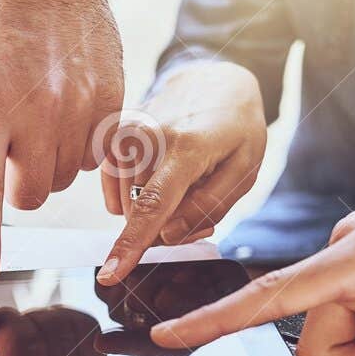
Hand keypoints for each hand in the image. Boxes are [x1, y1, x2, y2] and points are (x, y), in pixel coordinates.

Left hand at [0, 0, 122, 280]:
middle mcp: (37, 109)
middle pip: (30, 194)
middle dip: (18, 186)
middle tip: (12, 150)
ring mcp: (80, 105)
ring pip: (64, 179)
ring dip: (50, 165)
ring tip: (41, 120)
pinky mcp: (111, 98)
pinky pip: (97, 157)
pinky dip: (80, 149)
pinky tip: (69, 113)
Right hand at [97, 62, 266, 283]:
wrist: (214, 82)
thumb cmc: (236, 129)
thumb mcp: (244, 170)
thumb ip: (208, 206)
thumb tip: (167, 236)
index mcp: (187, 148)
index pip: (153, 206)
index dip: (132, 245)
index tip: (110, 273)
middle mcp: (148, 138)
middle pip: (144, 213)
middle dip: (170, 222)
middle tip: (199, 195)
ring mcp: (126, 135)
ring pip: (130, 205)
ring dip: (156, 208)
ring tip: (184, 179)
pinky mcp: (113, 136)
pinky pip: (114, 190)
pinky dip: (134, 197)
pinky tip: (156, 180)